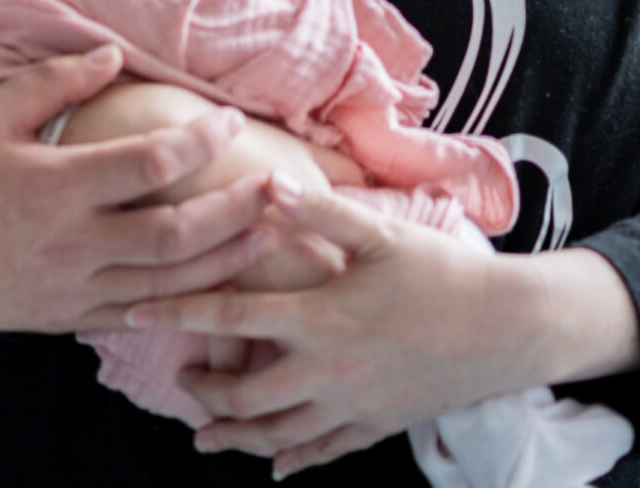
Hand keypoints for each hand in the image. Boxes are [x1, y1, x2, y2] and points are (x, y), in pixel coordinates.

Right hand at [0, 45, 268, 331]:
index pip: (150, 164)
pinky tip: (220, 282)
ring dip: (229, 258)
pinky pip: (144, 315)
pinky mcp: (72, 319)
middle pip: (177, 232)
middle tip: (276, 184)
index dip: (200, 141)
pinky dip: (189, 301)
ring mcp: (75, 288)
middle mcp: (74, 243)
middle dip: (236, 208)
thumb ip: (55, 81)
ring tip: (270, 232)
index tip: (230, 120)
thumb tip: (115, 56)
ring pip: (172, 282)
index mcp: (56, 186)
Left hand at [120, 175, 530, 472]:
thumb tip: (264, 181)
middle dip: (202, 389)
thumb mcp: (382, 232)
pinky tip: (275, 468)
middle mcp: (328, 371)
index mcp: (320, 318)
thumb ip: (320, 211)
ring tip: (205, 432)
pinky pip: (325, 454)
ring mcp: (353, 406)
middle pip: (243, 395)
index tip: (129, 312)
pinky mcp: (379, 426)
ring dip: (234, 436)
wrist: (511, 329)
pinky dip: (294, 463)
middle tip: (180, 376)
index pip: (230, 316)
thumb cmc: (444, 272)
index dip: (174, 313)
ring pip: (277, 436)